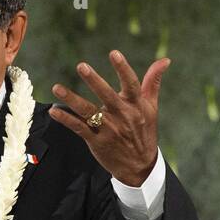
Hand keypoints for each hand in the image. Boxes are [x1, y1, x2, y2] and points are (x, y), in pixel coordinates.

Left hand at [48, 50, 169, 185]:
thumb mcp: (151, 107)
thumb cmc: (144, 131)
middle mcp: (122, 116)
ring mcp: (108, 129)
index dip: (123, 68)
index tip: (114, 53)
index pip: (131, 84)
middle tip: (81, 66)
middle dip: (94, 81)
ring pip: (88, 111)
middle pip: (107, 95)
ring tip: (57, 87)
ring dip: (71, 99)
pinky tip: (54, 110)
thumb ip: (152, 81)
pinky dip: (65, 119)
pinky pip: (78, 128)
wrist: (140, 166)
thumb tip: (165, 60)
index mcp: (136, 105)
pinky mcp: (96, 141)